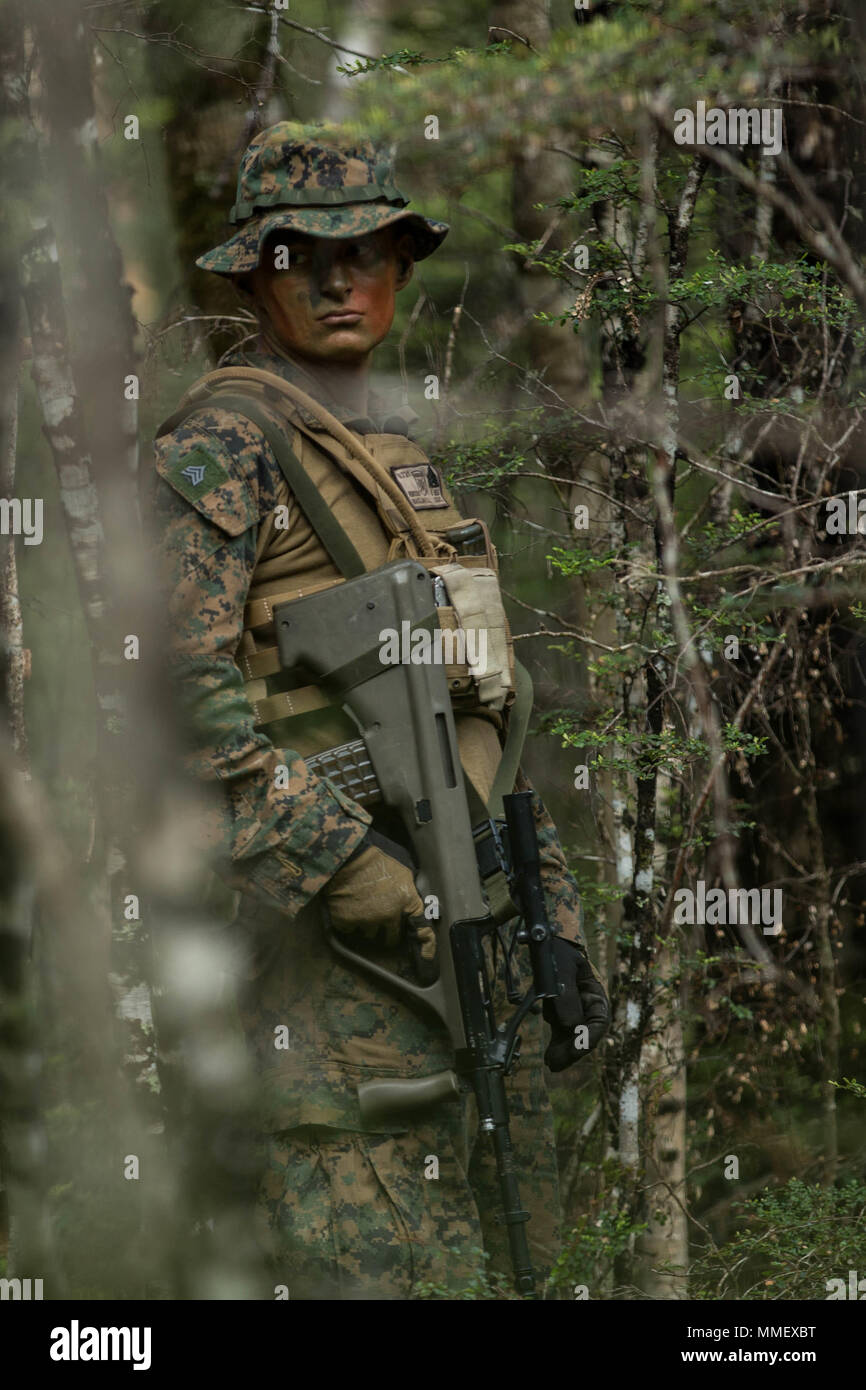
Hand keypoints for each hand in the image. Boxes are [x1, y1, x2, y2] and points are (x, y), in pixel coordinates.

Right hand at [322, 829, 423, 947]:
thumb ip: (410, 891)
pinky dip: (349, 922)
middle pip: (392, 938)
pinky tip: (349, 906)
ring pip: (370, 935)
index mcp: (407, 901)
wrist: (346, 855)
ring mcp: (367, 920)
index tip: (426, 957)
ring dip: (367, 926)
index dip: (426, 946)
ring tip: (362, 906)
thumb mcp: (403, 871)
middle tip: (379, 918)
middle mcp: (389, 915)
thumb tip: (415, 904)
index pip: (422, 929)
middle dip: (387, 931)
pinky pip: (350, 930)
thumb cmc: (375, 858)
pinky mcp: (347, 922)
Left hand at [543, 936, 609, 1071]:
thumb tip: (571, 1026)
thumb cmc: (559, 952)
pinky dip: (557, 1045)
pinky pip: (562, 1033)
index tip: (576, 1048)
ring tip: (551, 1062)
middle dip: (572, 1051)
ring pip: (573, 1038)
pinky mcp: (562, 1014)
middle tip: (556, 1062)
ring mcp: (575, 1012)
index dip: (588, 1038)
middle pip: (585, 1035)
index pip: (598, 1022)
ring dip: (563, 1052)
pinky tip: (550, 1057)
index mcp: (596, 994)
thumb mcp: (562, 969)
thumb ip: (566, 995)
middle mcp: (588, 1006)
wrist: (547, 943)